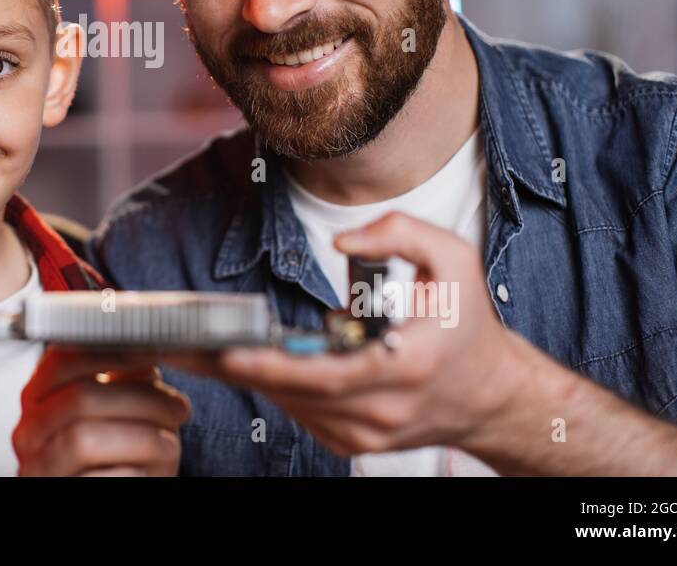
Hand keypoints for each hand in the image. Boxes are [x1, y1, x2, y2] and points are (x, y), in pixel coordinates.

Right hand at [13, 347, 190, 475]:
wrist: (115, 488)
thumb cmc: (119, 455)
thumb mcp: (120, 411)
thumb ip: (124, 380)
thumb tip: (145, 352)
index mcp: (39, 400)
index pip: (60, 361)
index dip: (109, 353)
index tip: (150, 356)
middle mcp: (27, 433)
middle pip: (78, 397)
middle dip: (140, 399)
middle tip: (177, 408)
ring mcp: (37, 468)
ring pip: (83, 439)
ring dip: (141, 437)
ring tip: (169, 443)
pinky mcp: (57, 494)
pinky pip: (99, 479)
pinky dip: (134, 473)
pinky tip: (151, 472)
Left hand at [164, 211, 529, 459]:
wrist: (492, 396)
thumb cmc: (468, 327)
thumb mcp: (453, 262)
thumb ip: (400, 233)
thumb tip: (343, 239)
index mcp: (405, 366)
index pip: (326, 374)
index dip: (273, 364)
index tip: (229, 351)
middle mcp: (382, 409)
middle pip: (293, 392)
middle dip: (235, 366)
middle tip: (184, 346)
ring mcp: (367, 433)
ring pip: (291, 405)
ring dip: (248, 376)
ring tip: (198, 350)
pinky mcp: (355, 442)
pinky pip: (301, 413)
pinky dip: (276, 387)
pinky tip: (252, 361)